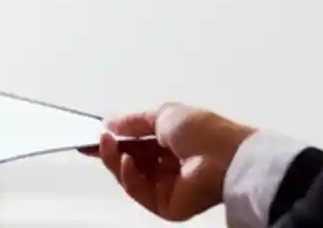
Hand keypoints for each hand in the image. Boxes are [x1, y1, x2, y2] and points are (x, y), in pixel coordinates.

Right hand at [91, 103, 255, 221]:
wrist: (226, 156)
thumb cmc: (202, 130)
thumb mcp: (164, 115)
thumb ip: (134, 121)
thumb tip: (109, 122)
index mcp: (171, 143)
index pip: (136, 144)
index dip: (116, 138)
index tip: (95, 133)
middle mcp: (168, 166)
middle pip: (130, 161)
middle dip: (112, 150)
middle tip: (97, 140)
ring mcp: (167, 188)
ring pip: (130, 178)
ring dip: (115, 161)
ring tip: (107, 145)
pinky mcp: (167, 207)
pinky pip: (140, 192)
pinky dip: (128, 177)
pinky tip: (125, 162)